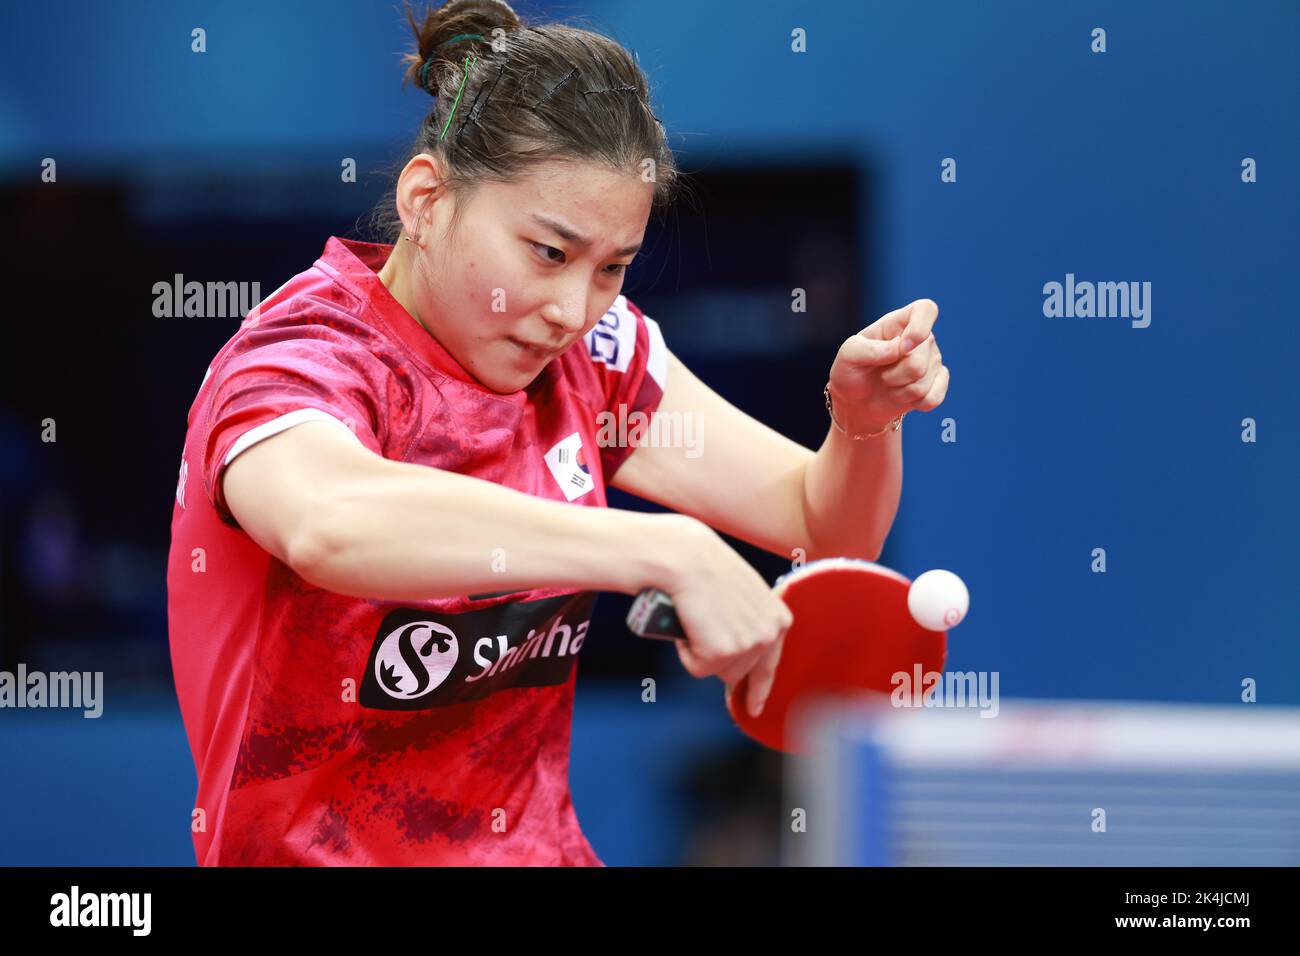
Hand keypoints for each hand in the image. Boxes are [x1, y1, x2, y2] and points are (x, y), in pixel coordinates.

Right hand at [650, 515, 792, 715]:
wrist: (686, 557)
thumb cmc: (704, 568)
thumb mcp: (742, 594)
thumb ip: (749, 619)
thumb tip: (738, 650)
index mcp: (779, 619)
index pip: (770, 666)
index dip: (758, 690)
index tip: (753, 708)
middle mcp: (770, 634)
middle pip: (737, 672)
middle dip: (717, 659)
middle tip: (701, 627)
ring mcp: (747, 645)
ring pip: (716, 671)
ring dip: (699, 651)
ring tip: (694, 617)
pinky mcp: (722, 653)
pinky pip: (696, 667)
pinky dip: (685, 650)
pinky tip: (687, 623)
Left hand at [827, 299, 949, 434]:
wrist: (857, 401)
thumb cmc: (853, 371)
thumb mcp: (848, 356)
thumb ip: (868, 349)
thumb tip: (898, 349)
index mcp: (900, 322)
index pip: (926, 310)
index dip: (920, 328)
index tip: (904, 346)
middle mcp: (922, 339)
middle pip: (918, 362)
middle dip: (893, 376)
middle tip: (881, 375)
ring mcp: (933, 360)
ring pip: (923, 382)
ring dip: (900, 391)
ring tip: (890, 385)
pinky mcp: (938, 383)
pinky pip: (934, 398)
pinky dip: (914, 403)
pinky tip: (903, 396)